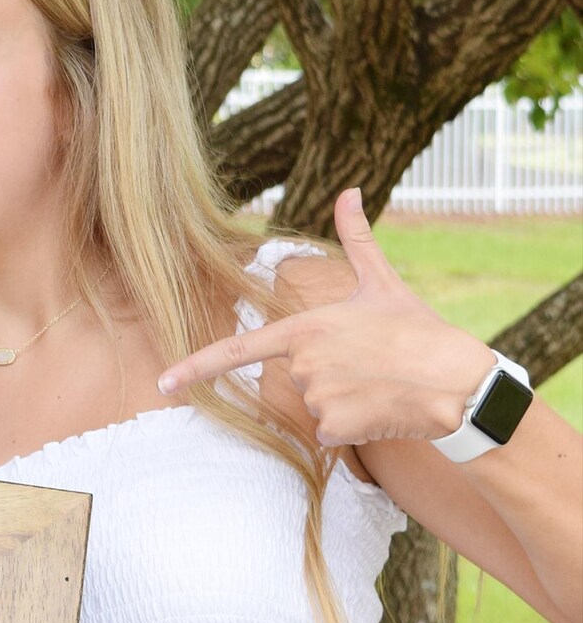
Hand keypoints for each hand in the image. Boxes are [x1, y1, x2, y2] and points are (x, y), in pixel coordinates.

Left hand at [158, 189, 494, 447]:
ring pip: (312, 406)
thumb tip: (348, 190)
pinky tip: (379, 408)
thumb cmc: (418, 329)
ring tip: (377, 384)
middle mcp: (302, 363)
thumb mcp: (381, 282)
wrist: (459, 382)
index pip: (237, 350)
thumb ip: (355, 239)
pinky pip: (329, 432)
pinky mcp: (335, 427)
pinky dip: (351, 426)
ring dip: (341, 401)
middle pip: (294, 378)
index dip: (194, 367)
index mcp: (305, 328)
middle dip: (325, 375)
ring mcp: (317, 396)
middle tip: (368, 363)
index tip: (163, 382)